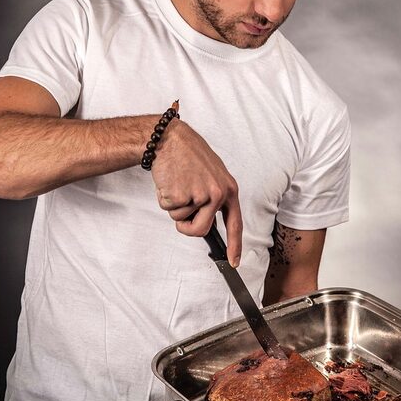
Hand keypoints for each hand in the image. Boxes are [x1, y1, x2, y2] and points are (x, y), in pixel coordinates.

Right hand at [151, 119, 242, 266]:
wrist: (170, 139)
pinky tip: (169, 180)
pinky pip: (169, 209)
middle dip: (186, 227)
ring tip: (177, 183)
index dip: (235, 245)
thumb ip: (213, 197)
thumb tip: (208, 220)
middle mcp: (218, 194)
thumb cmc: (189, 156)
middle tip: (181, 209)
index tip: (234, 261)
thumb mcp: (212, 175)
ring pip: (181, 220)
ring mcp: (200, 195)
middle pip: (201, 230)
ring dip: (174, 206)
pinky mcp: (182, 195)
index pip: (235, 224)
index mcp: (228, 189)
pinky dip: (164, 198)